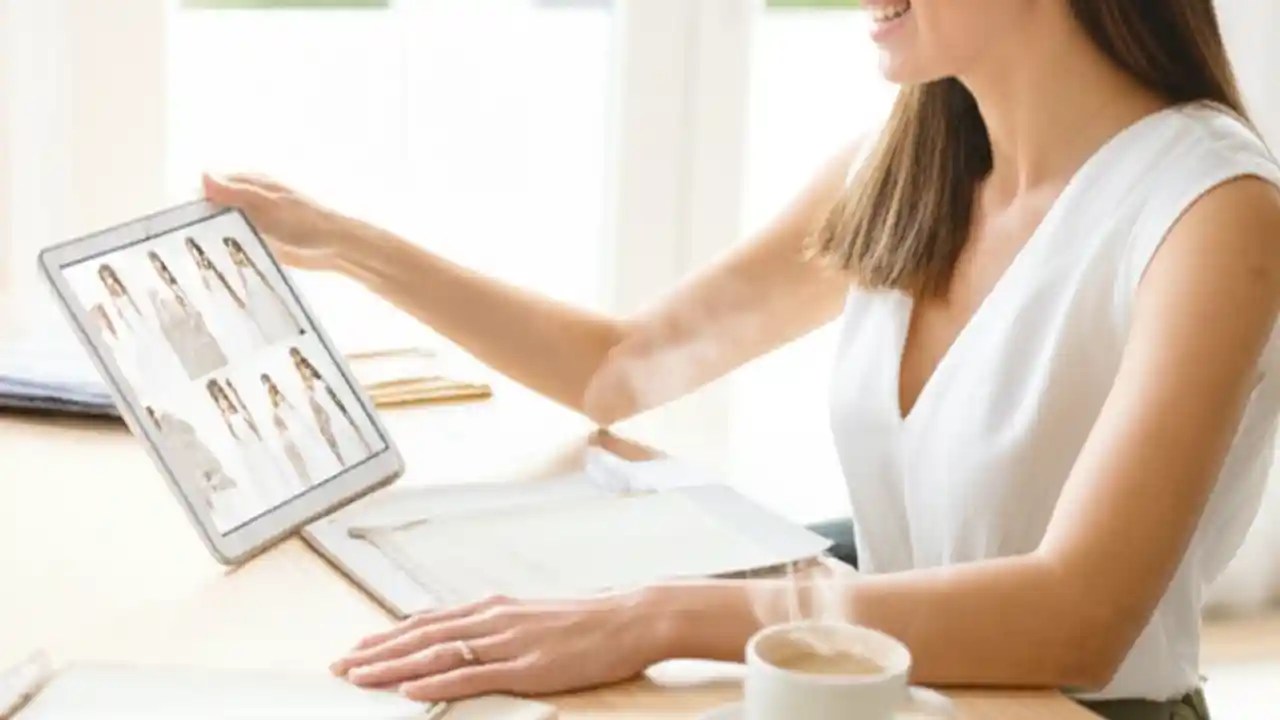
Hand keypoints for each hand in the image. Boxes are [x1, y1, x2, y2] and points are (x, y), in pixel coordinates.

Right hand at [202, 173, 351, 270]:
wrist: (334, 246)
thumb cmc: (305, 220)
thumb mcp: (269, 204)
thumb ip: (237, 193)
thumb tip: (203, 176)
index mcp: (248, 183)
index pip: (209, 188)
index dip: (195, 204)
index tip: (182, 225)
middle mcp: (246, 200)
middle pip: (212, 209)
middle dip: (200, 224)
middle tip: (188, 246)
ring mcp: (251, 221)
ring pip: (221, 228)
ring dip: (211, 240)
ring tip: (197, 259)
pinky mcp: (258, 241)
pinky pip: (234, 244)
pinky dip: (226, 252)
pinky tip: (215, 266)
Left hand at [329, 593, 667, 701]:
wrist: (630, 618)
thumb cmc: (588, 622)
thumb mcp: (534, 618)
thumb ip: (499, 626)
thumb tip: (469, 634)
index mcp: (494, 608)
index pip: (429, 621)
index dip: (389, 635)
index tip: (358, 647)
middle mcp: (494, 619)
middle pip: (422, 635)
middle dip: (377, 651)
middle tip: (341, 665)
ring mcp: (509, 642)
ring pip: (437, 653)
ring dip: (394, 666)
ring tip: (360, 676)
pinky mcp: (527, 667)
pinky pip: (473, 677)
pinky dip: (438, 684)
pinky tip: (412, 692)